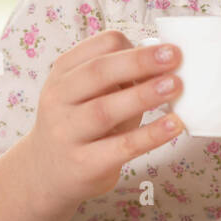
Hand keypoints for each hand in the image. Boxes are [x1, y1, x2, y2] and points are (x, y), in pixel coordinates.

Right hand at [12, 29, 187, 209]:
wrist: (45, 174)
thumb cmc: (81, 126)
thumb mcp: (90, 95)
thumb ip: (120, 80)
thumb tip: (166, 65)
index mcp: (63, 73)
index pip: (98, 47)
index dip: (133, 47)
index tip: (166, 49)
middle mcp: (59, 99)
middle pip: (98, 72)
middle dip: (139, 62)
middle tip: (174, 57)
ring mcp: (67, 133)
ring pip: (105, 110)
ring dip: (143, 95)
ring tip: (175, 86)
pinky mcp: (83, 164)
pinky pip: (120, 147)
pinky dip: (149, 135)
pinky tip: (172, 126)